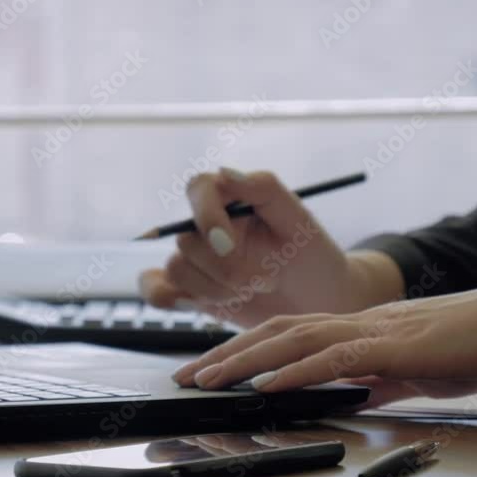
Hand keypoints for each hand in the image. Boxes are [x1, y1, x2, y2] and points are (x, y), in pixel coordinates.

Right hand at [138, 168, 400, 327]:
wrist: (318, 302)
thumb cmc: (311, 255)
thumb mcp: (298, 219)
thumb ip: (263, 188)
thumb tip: (223, 172)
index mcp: (229, 198)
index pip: (198, 189)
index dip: (206, 216)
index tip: (228, 244)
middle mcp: (205, 226)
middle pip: (187, 241)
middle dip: (228, 269)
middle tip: (267, 279)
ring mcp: (194, 260)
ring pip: (177, 270)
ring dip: (216, 289)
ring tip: (252, 292)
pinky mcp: (188, 292)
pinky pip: (157, 292)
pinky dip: (170, 298)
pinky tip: (204, 304)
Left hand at [172, 275, 476, 406]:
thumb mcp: (414, 372)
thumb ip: (377, 381)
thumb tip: (348, 397)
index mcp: (358, 328)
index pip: (286, 335)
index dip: (242, 350)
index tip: (209, 370)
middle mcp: (357, 322)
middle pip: (275, 331)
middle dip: (224, 355)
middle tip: (186, 376)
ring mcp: (374, 330)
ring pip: (293, 338)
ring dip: (245, 360)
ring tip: (208, 378)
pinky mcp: (396, 345)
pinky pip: (336, 357)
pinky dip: (297, 370)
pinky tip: (269, 383)